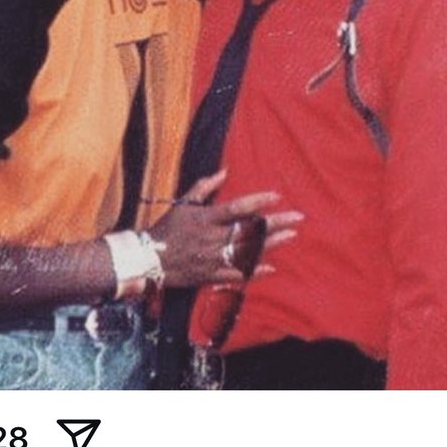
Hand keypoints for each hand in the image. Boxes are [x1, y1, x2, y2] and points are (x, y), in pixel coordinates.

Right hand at [150, 171, 301, 289]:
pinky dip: (253, 272)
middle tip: (297, 218)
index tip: (277, 196)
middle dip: (275, 224)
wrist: (149, 259)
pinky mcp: (210, 275)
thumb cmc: (167, 228)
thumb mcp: (183, 204)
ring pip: (247, 252)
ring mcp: (212, 259)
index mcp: (205, 219)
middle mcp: (211, 239)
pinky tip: (271, 267)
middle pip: (249, 231)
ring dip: (271, 244)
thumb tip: (224, 171)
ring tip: (291, 236)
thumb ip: (204, 187)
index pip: (236, 208)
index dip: (257, 202)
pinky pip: (236, 275)